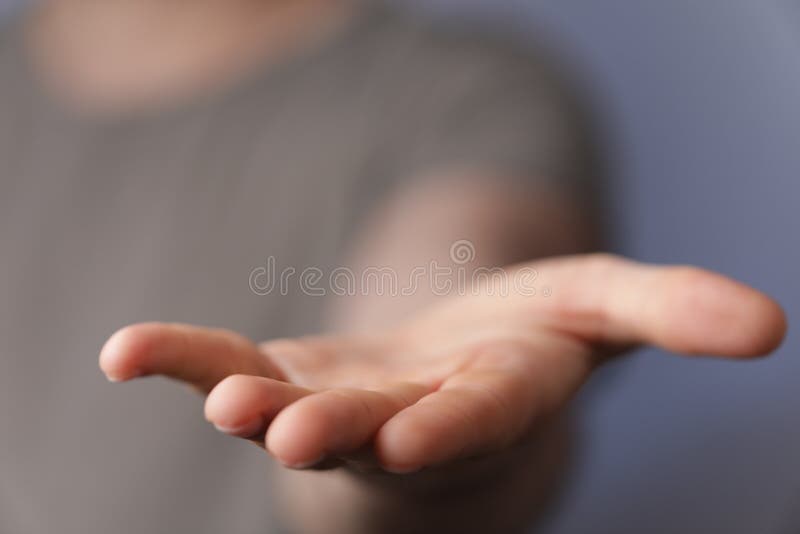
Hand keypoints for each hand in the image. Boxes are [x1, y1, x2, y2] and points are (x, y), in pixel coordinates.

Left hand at [99, 254, 785, 474]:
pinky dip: (177, 359)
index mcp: (488, 400)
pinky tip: (121, 351)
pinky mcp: (285, 377)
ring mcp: (336, 402)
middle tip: (288, 433)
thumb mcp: (603, 310)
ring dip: (249, 402)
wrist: (446, 378)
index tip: (415, 439)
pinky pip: (226, 366)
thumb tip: (774, 326)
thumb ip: (673, 312)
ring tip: (221, 400)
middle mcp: (408, 416)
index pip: (477, 417)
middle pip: (373, 427)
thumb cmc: (527, 343)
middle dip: (338, 431)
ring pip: (290, 408)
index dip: (453, 429)